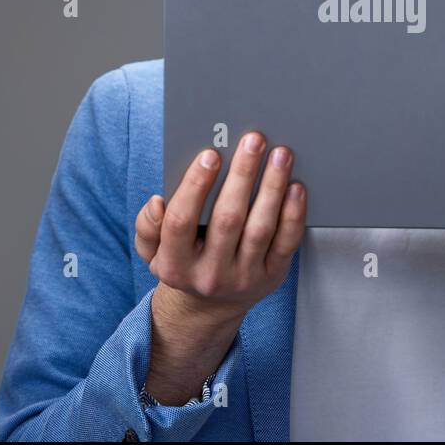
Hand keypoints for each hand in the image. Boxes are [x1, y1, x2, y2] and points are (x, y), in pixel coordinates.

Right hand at [133, 131, 305, 401]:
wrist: (211, 304)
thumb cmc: (184, 260)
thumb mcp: (153, 250)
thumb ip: (149, 226)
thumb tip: (158, 203)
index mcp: (175, 265)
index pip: (181, 222)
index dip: (195, 186)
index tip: (210, 153)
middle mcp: (210, 275)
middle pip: (227, 220)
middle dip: (242, 175)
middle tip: (253, 139)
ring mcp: (244, 278)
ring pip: (260, 228)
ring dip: (272, 187)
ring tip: (280, 155)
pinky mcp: (273, 276)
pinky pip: (286, 242)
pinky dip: (293, 213)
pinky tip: (296, 186)